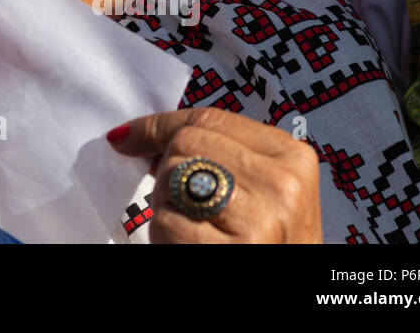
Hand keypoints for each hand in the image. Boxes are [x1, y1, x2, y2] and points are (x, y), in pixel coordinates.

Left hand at [108, 107, 322, 242]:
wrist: (285, 299)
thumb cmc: (267, 244)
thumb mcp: (261, 192)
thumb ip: (220, 156)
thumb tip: (141, 136)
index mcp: (291, 158)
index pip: (210, 119)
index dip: (160, 126)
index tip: (128, 137)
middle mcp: (282, 183)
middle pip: (186, 144)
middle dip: (168, 173)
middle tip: (182, 206)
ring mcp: (262, 218)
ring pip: (173, 178)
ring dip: (167, 208)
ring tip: (196, 232)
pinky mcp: (236, 250)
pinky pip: (168, 222)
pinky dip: (166, 238)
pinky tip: (193, 249)